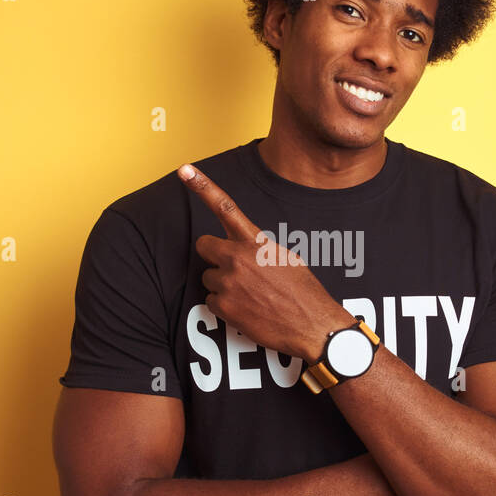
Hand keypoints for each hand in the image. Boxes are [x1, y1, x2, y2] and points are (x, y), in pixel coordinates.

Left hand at [177, 163, 354, 361]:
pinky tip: (247, 310)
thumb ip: (259, 249)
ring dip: (223, 285)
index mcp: (255, 242)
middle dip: (215, 256)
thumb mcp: (286, 258)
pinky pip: (211, 301)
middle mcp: (237, 258)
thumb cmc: (303, 292)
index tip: (184, 169)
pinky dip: (225, 307)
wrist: (311, 325)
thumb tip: (246, 251)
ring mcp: (228, 282)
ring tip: (249, 295)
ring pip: (209, 278)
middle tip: (234, 270)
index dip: (202, 186)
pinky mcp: (223, 306)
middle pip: (204, 247)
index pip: (225, 207)